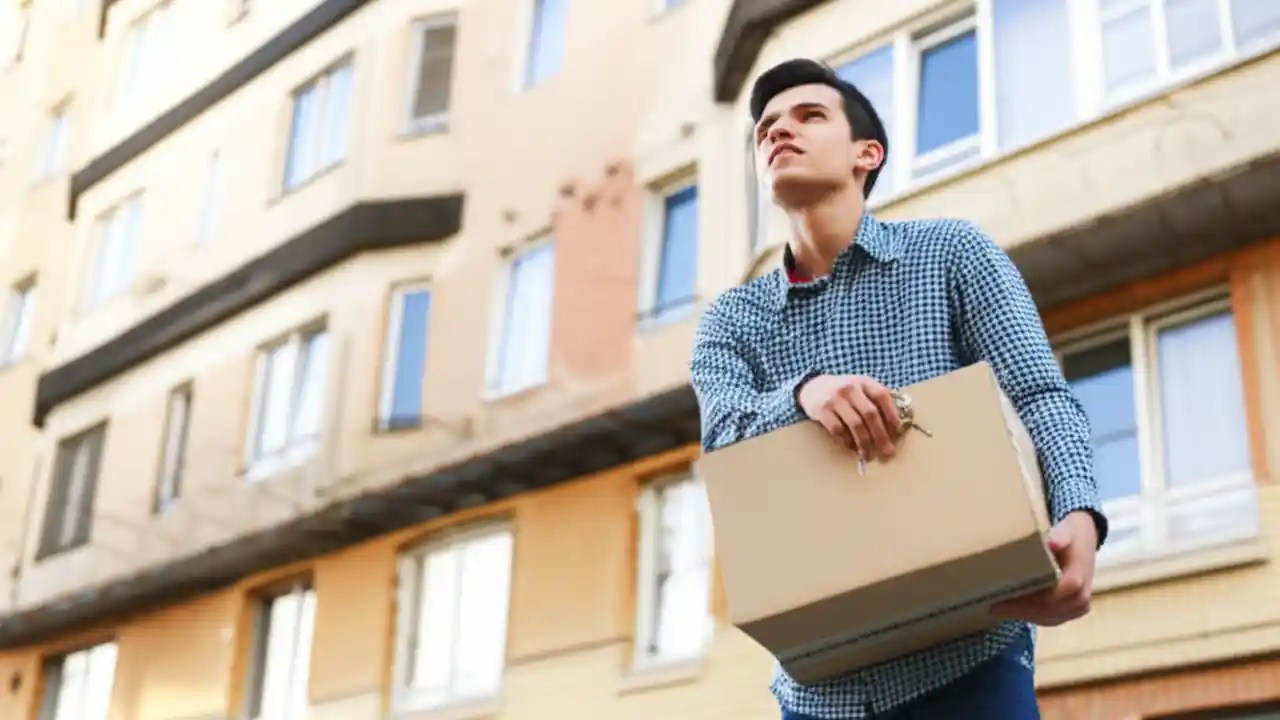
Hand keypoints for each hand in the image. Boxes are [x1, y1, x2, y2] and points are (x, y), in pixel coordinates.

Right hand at [796, 374, 901, 459]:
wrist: (812, 387)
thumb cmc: (843, 392)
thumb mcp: (860, 388)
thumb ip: (874, 400)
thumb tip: (894, 426)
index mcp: (863, 381)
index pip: (882, 396)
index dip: (891, 414)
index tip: (897, 431)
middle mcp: (850, 388)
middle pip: (870, 413)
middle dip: (880, 435)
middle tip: (887, 452)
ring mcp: (835, 399)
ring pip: (855, 424)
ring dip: (864, 442)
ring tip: (869, 454)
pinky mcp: (822, 410)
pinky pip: (838, 429)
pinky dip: (847, 441)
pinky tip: (851, 447)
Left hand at [991, 511, 1097, 625]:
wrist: (1084, 542)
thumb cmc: (1071, 535)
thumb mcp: (1066, 531)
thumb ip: (1060, 536)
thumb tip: (1052, 542)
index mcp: (1077, 580)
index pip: (1050, 597)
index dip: (1025, 600)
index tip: (1002, 597)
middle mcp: (1079, 599)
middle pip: (1045, 610)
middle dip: (1018, 609)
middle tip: (992, 604)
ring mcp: (1076, 608)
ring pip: (1045, 617)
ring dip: (1021, 613)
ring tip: (996, 606)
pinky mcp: (1070, 612)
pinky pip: (1048, 618)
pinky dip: (1028, 614)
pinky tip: (1009, 609)